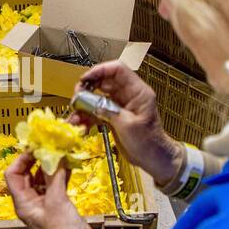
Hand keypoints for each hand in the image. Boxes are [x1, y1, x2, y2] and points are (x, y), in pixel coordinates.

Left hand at [4, 155, 99, 228]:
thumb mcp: (57, 200)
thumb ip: (54, 177)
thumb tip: (54, 156)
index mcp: (22, 202)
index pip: (13, 175)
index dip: (21, 160)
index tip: (34, 149)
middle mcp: (30, 201)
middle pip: (27, 174)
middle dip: (37, 160)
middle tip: (48, 147)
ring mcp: (43, 202)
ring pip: (42, 178)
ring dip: (50, 166)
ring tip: (59, 153)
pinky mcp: (57, 203)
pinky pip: (54, 184)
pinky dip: (60, 174)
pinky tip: (68, 165)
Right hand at [71, 61, 181, 185]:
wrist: (153, 158)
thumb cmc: (149, 142)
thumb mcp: (129, 126)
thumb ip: (110, 112)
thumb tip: (91, 103)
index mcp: (138, 92)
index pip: (117, 70)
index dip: (99, 70)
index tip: (85, 79)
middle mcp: (128, 95)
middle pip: (104, 82)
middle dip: (88, 88)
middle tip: (76, 97)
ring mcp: (120, 105)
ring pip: (98, 96)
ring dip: (85, 104)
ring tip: (75, 113)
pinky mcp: (113, 116)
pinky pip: (97, 110)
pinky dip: (87, 116)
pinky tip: (80, 123)